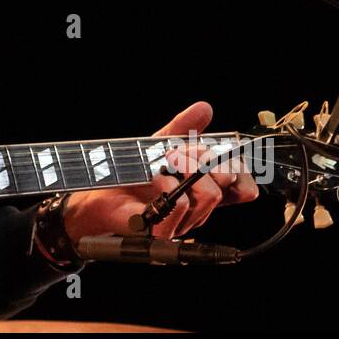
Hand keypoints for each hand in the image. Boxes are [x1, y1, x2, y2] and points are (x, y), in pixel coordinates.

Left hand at [61, 101, 257, 243]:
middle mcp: (197, 209)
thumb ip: (183, 128)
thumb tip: (205, 108)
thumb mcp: (159, 143)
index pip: (240, 186)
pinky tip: (155, 181)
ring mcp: (181, 222)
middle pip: (225, 184)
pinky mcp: (162, 230)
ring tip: (165, 163)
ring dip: (187, 171)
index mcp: (202, 191)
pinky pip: (181, 207)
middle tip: (180, 152)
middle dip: (207, 160)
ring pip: (208, 196)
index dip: (239, 171)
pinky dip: (169, 187)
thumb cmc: (131, 172)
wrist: (98, 191)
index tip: (224, 154)